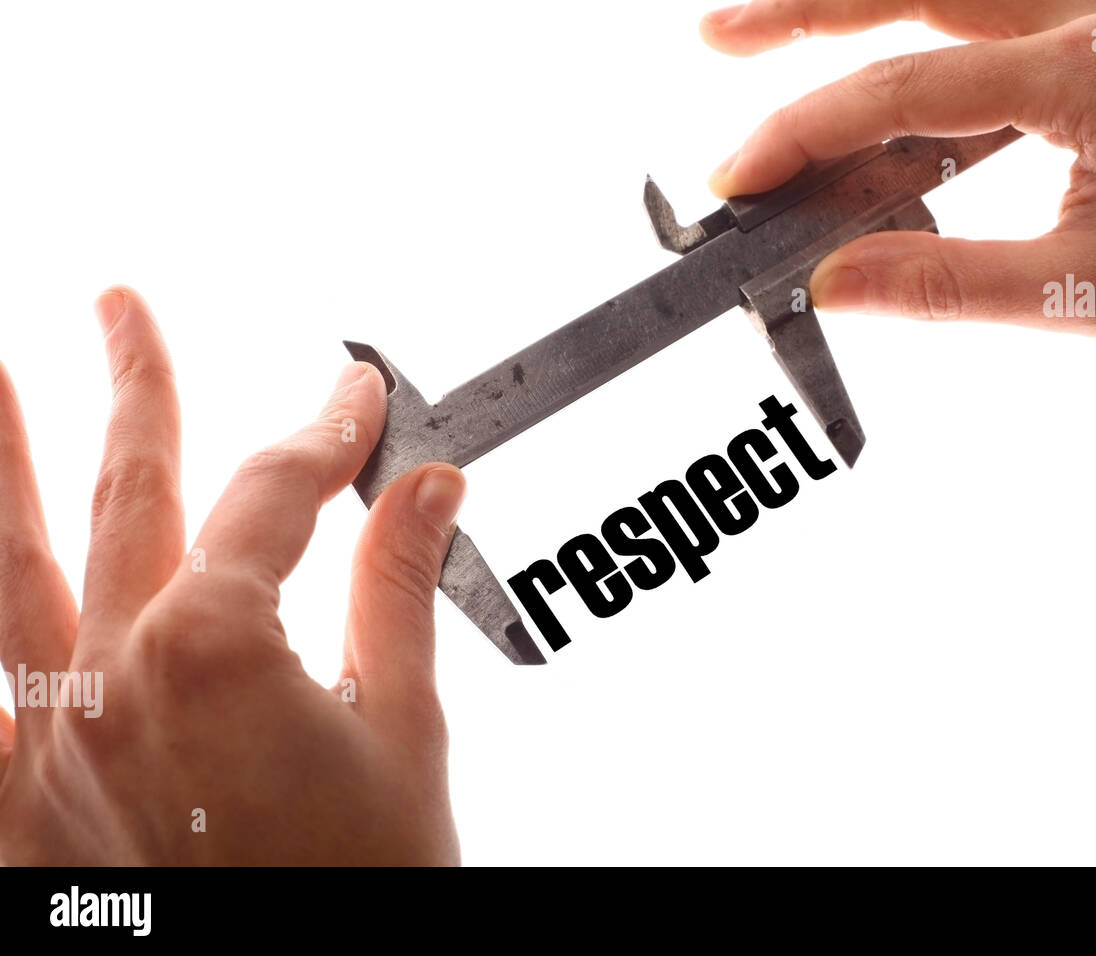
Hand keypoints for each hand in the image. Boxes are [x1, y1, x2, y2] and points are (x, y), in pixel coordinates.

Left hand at [0, 287, 463, 864]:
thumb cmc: (363, 888)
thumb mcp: (406, 733)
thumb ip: (398, 590)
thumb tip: (423, 488)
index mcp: (215, 649)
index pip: (273, 495)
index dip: (321, 431)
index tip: (354, 397)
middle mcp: (112, 680)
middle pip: (127, 496)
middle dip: (136, 388)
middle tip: (122, 310)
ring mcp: (54, 743)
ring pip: (9, 571)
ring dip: (3, 468)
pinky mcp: (26, 810)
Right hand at [701, 0, 1095, 360]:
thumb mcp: (1080, 298)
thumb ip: (944, 286)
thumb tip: (830, 280)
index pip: (909, 88)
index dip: (807, 130)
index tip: (742, 175)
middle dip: (805, 12)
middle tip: (716, 37)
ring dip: (860, 1)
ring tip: (769, 28)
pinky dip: (926, 14)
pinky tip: (882, 34)